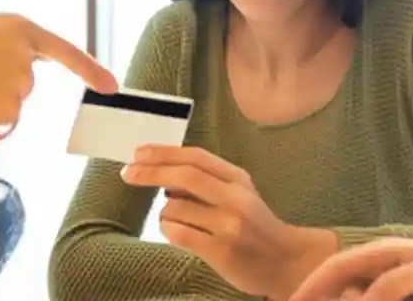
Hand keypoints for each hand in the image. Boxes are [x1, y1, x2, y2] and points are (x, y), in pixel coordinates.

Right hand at [0, 13, 116, 142]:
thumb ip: (7, 53)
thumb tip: (19, 89)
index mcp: (19, 27)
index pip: (64, 50)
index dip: (89, 69)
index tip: (112, 87)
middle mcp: (27, 53)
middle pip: (25, 85)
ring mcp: (20, 82)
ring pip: (12, 106)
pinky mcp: (9, 109)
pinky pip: (3, 127)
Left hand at [123, 145, 337, 298]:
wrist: (285, 260)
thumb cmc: (255, 225)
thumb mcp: (238, 193)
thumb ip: (207, 180)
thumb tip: (163, 171)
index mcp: (238, 178)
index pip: (196, 157)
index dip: (164, 152)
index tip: (139, 153)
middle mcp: (235, 197)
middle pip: (184, 176)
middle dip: (150, 172)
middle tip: (127, 173)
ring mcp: (228, 224)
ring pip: (174, 208)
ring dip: (164, 213)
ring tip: (179, 221)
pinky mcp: (220, 250)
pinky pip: (177, 233)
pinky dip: (169, 231)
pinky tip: (178, 233)